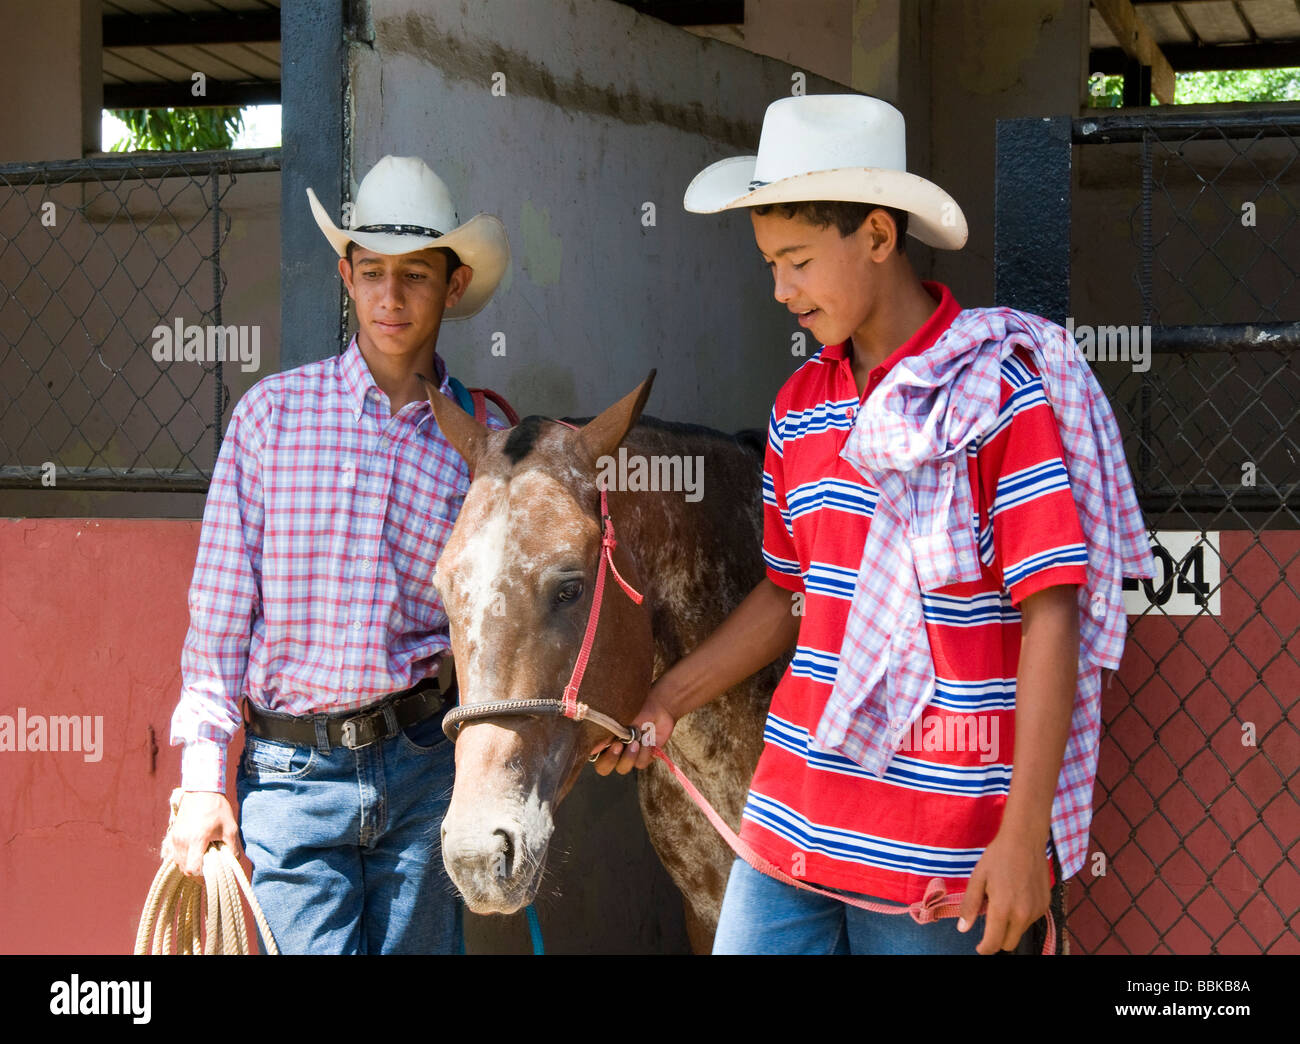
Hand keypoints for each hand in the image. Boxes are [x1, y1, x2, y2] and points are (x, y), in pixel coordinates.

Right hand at [163, 790, 241, 876]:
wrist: (202, 791)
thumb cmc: (218, 809)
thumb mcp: (231, 828)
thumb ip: (232, 848)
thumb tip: (233, 863)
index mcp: (196, 840)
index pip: (192, 868)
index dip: (201, 876)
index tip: (210, 873)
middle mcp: (182, 841)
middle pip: (184, 869)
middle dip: (196, 871)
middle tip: (209, 866)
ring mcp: (175, 838)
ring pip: (178, 863)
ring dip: (189, 864)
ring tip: (203, 857)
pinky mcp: (172, 835)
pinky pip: (174, 854)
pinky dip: (183, 857)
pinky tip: (195, 851)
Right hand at [590, 683, 676, 775]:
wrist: (659, 707)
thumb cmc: (635, 710)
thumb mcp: (619, 720)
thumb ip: (605, 735)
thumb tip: (592, 749)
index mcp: (603, 741)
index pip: (593, 756)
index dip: (596, 755)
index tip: (606, 743)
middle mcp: (613, 751)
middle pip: (603, 768)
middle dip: (610, 760)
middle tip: (618, 745)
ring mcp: (628, 756)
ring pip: (623, 768)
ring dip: (629, 756)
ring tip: (636, 741)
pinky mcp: (644, 758)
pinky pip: (640, 764)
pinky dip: (644, 752)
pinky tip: (648, 740)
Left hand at [956, 828, 1050, 953]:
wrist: (1025, 841)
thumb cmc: (998, 857)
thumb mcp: (977, 879)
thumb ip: (971, 906)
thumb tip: (963, 928)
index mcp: (1003, 909)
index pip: (994, 943)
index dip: (984, 948)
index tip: (979, 947)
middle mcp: (1023, 914)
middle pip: (1009, 943)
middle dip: (997, 939)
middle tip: (989, 923)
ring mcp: (1037, 910)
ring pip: (1020, 931)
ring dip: (1010, 925)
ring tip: (1003, 900)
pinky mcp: (1045, 905)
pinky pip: (1030, 919)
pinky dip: (1021, 915)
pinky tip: (1016, 895)